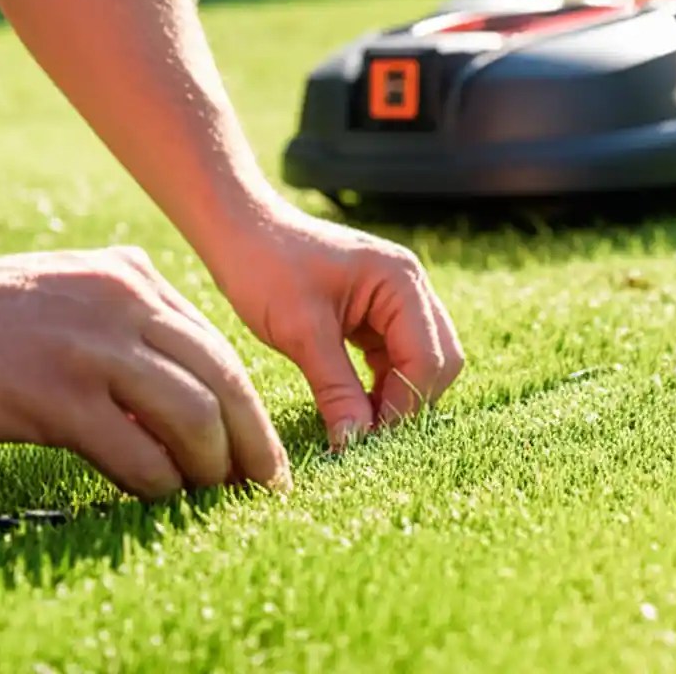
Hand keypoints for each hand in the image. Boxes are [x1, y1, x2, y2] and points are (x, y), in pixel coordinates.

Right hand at [0, 247, 289, 500]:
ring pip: (195, 416)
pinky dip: (157, 484)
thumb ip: (130, 335)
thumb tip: (186, 405)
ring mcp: (92, 345)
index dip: (247, 410)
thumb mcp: (71, 300)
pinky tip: (153, 498)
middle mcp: (126, 301)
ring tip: (206, 497)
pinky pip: (136, 452)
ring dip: (210, 469)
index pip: (219, 349)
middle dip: (251, 444)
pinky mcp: (55, 392)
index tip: (257, 452)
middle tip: (261, 488)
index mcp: (134, 276)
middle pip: (225, 380)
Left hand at [207, 208, 463, 451]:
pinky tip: (353, 407)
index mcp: (401, 281)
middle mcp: (410, 287)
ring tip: (358, 428)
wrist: (238, 232)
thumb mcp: (301, 333)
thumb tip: (355, 444)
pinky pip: (395, 357)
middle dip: (408, 402)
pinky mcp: (377, 312)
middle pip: (437, 362)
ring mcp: (397, 299)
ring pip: (419, 363)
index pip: (428, 359)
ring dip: (395, 396)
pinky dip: (380, 385)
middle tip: (368, 438)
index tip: (369, 441)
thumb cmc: (265, 267)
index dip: (405, 406)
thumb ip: (336, 390)